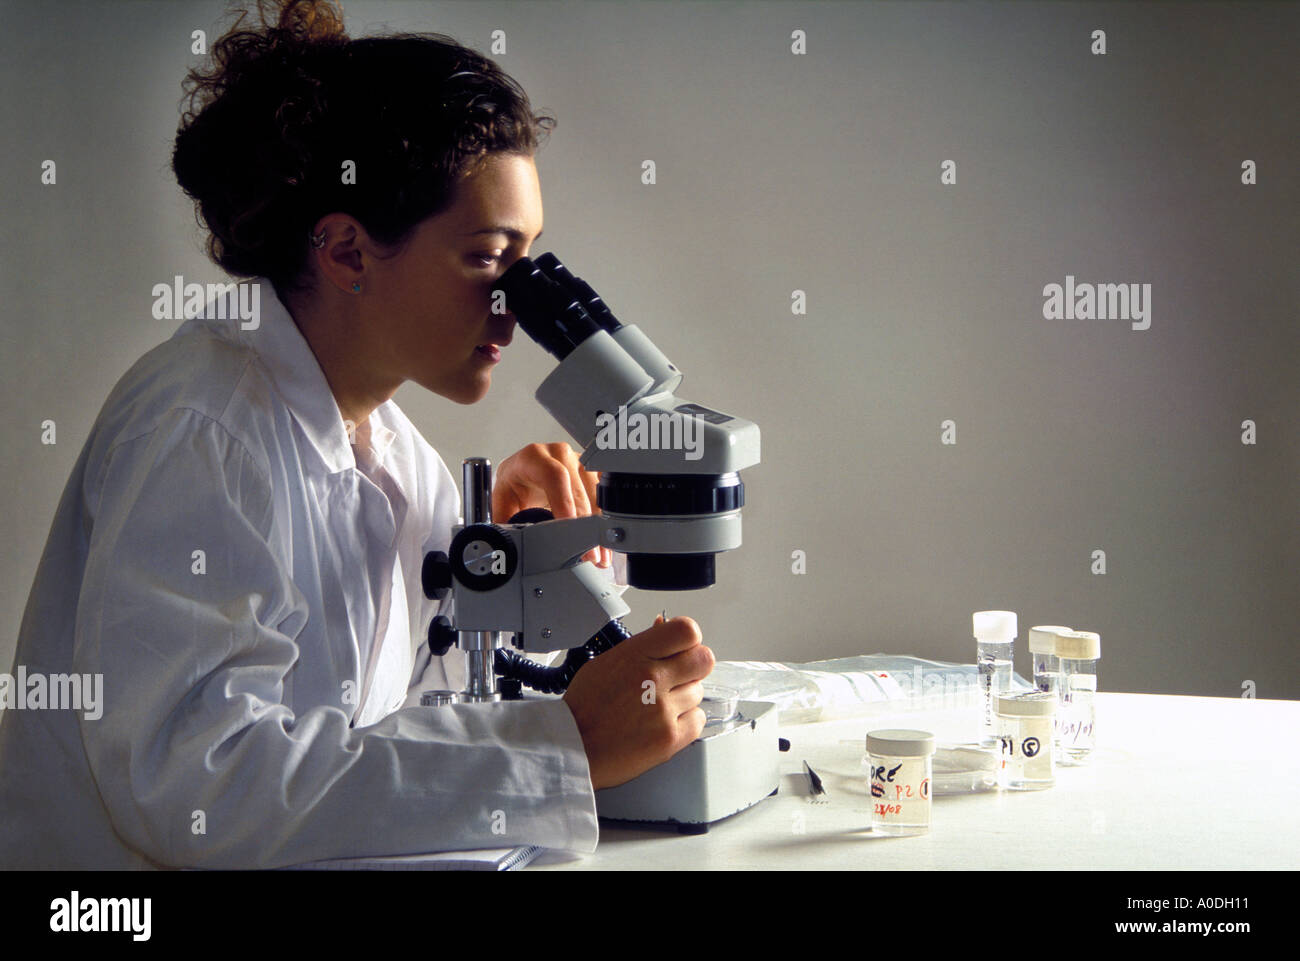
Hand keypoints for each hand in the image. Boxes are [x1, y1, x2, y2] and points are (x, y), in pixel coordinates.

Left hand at [492, 442, 609, 565]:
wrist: (521, 475)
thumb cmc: (512, 487)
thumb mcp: (502, 503)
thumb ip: (505, 524)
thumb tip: (510, 546)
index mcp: (534, 457)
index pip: (554, 476)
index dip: (565, 503)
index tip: (570, 530)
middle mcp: (559, 455)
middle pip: (579, 489)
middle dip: (585, 526)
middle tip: (588, 553)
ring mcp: (578, 462)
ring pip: (596, 494)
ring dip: (598, 527)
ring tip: (598, 554)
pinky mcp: (592, 472)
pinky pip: (605, 497)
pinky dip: (604, 521)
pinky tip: (603, 541)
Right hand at [562, 615, 713, 789]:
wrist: (571, 746)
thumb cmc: (585, 707)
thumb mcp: (607, 661)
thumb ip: (642, 646)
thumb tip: (663, 626)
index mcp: (635, 655)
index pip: (687, 631)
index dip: (688, 640)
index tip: (682, 648)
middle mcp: (652, 679)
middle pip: (704, 660)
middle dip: (692, 667)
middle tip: (677, 677)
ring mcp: (663, 710)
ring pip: (698, 692)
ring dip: (683, 697)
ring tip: (656, 706)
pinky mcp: (670, 738)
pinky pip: (698, 720)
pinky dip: (686, 722)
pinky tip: (663, 722)